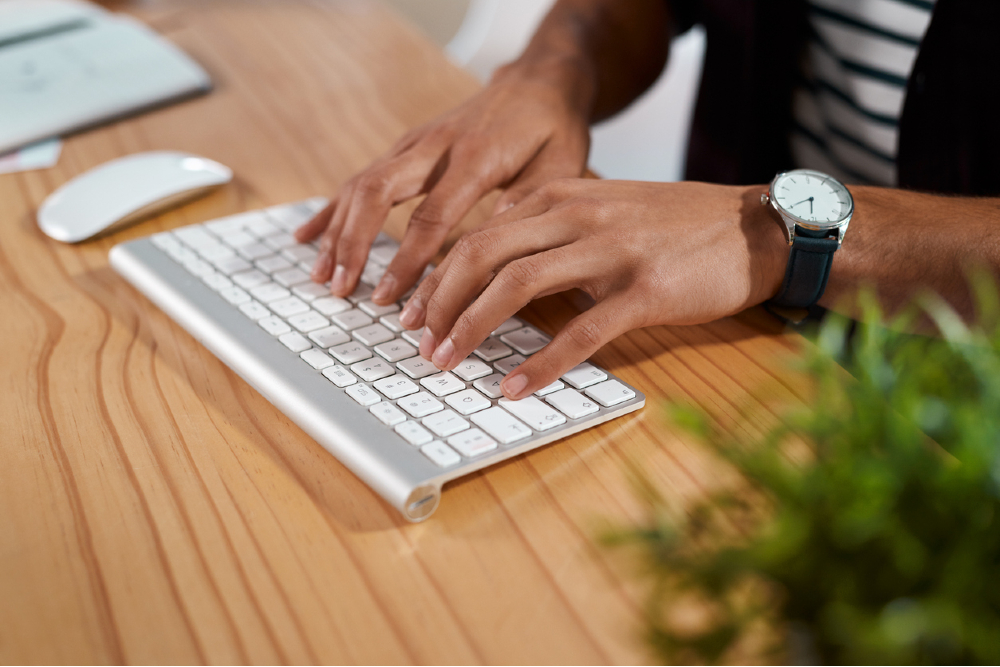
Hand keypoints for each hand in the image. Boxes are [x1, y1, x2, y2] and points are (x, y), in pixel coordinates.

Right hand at [293, 62, 592, 303]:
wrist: (537, 80)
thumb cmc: (553, 130)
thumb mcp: (561, 168)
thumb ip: (528, 207)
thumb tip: (495, 253)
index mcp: (476, 156)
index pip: (431, 214)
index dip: (407, 260)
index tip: (391, 299)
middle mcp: (436, 145)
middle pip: (377, 193)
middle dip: (354, 245)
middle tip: (343, 290)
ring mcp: (415, 143)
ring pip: (361, 184)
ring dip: (337, 232)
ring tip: (321, 277)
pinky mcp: (406, 146)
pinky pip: (360, 177)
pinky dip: (333, 209)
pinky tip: (309, 237)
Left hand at [399, 179, 787, 398]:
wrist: (755, 229)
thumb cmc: (678, 224)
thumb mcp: (606, 206)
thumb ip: (553, 222)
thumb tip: (498, 253)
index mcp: (564, 195)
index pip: (479, 232)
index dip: (437, 274)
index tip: (414, 310)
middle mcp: (579, 215)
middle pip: (483, 253)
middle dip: (439, 301)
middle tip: (418, 341)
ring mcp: (612, 251)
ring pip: (519, 284)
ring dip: (472, 327)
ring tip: (447, 362)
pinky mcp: (645, 290)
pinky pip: (580, 331)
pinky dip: (540, 363)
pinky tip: (514, 388)